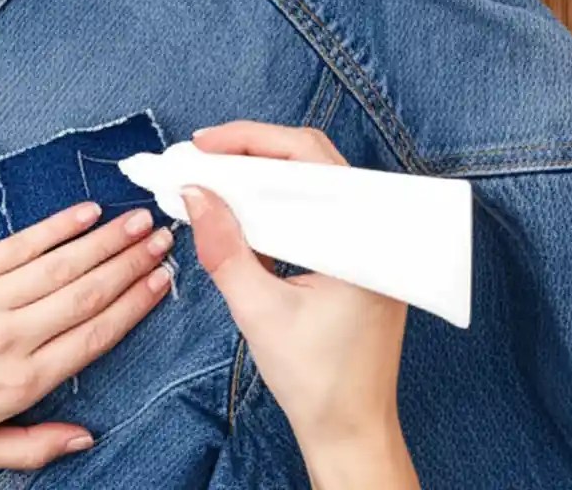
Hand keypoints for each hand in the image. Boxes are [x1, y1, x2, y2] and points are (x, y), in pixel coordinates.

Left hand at [0, 203, 173, 471]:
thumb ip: (32, 447)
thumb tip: (85, 437)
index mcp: (18, 381)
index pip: (93, 337)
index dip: (133, 307)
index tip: (162, 284)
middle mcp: (10, 335)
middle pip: (87, 294)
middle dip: (131, 266)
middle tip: (165, 242)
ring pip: (62, 265)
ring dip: (106, 241)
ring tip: (141, 222)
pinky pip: (20, 245)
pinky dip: (57, 228)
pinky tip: (85, 214)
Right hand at [181, 122, 417, 488]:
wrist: (350, 429)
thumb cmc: (317, 380)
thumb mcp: (258, 311)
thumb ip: (224, 248)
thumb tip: (194, 195)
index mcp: (364, 238)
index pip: (308, 159)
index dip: (249, 142)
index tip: (201, 146)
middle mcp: (377, 233)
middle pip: (311, 164)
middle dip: (250, 154)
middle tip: (199, 156)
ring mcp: (371, 246)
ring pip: (312, 187)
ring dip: (261, 179)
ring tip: (213, 177)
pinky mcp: (357, 260)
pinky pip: (315, 214)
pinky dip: (276, 206)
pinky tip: (240, 211)